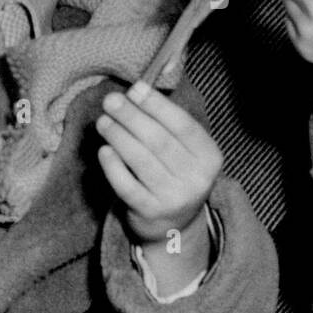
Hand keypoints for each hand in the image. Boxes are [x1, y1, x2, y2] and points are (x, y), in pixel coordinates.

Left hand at [96, 79, 219, 244]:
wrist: (173, 226)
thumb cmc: (175, 174)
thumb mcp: (185, 150)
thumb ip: (168, 120)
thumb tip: (140, 86)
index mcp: (209, 157)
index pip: (183, 125)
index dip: (157, 105)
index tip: (135, 88)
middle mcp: (196, 179)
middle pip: (159, 141)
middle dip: (132, 117)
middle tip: (111, 100)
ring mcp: (173, 198)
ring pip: (141, 161)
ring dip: (118, 136)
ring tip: (103, 121)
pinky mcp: (149, 212)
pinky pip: (127, 186)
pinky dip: (113, 166)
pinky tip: (104, 150)